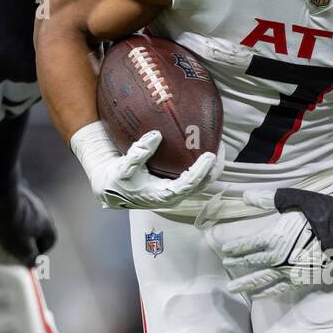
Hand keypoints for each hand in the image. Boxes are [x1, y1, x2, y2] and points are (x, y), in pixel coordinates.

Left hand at [0, 185, 56, 266]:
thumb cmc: (11, 222)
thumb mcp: (21, 245)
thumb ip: (30, 256)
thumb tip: (34, 264)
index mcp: (48, 225)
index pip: (50, 243)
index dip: (40, 252)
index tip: (27, 256)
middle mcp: (44, 211)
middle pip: (39, 229)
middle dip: (29, 238)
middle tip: (15, 244)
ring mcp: (33, 199)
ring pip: (29, 218)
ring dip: (20, 225)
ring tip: (5, 230)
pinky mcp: (19, 191)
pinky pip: (19, 207)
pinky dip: (12, 214)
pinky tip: (0, 216)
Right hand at [72, 122, 223, 210]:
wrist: (111, 188)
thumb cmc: (117, 179)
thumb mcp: (123, 167)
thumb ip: (138, 153)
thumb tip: (156, 135)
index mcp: (162, 196)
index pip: (188, 185)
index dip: (200, 171)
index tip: (210, 155)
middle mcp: (173, 197)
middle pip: (201, 185)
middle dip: (213, 168)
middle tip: (220, 148)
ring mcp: (176, 193)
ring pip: (201, 183)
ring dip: (212, 167)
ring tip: (219, 146)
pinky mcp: (175, 187)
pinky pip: (195, 177)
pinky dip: (203, 166)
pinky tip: (205, 149)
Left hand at [218, 190, 332, 297]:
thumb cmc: (322, 212)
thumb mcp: (294, 200)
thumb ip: (269, 200)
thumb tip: (246, 196)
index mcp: (275, 238)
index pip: (249, 245)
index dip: (236, 248)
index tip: (225, 251)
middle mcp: (279, 257)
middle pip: (253, 263)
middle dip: (238, 265)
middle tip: (225, 267)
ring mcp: (291, 270)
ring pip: (263, 280)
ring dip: (247, 284)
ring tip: (233, 288)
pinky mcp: (303, 278)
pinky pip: (281, 288)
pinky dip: (268, 292)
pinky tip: (260, 295)